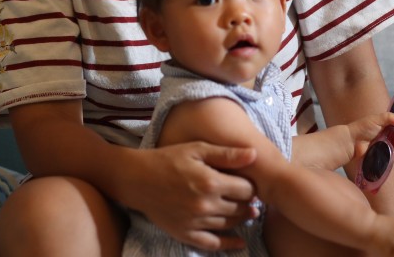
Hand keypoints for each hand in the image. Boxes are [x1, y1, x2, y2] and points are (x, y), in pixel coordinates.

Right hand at [129, 142, 257, 250]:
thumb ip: (226, 154)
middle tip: (249, 198)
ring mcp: (196, 222)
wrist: (138, 179)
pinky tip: (239, 242)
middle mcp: (205, 205)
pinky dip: (229, 244)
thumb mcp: (197, 149)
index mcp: (210, 182)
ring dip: (241, 219)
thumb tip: (254, 155)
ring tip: (246, 212)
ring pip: (230, 224)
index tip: (248, 183)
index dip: (251, 186)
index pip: (246, 189)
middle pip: (241, 208)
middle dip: (248, 202)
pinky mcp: (185, 233)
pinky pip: (213, 243)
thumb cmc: (168, 159)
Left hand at [343, 112, 393, 162]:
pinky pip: (389, 156)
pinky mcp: (380, 154)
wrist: (352, 142)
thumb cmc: (363, 128)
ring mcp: (382, 146)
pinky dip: (393, 156)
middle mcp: (384, 135)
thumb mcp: (376, 119)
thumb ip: (389, 117)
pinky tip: (393, 156)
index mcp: (383, 126)